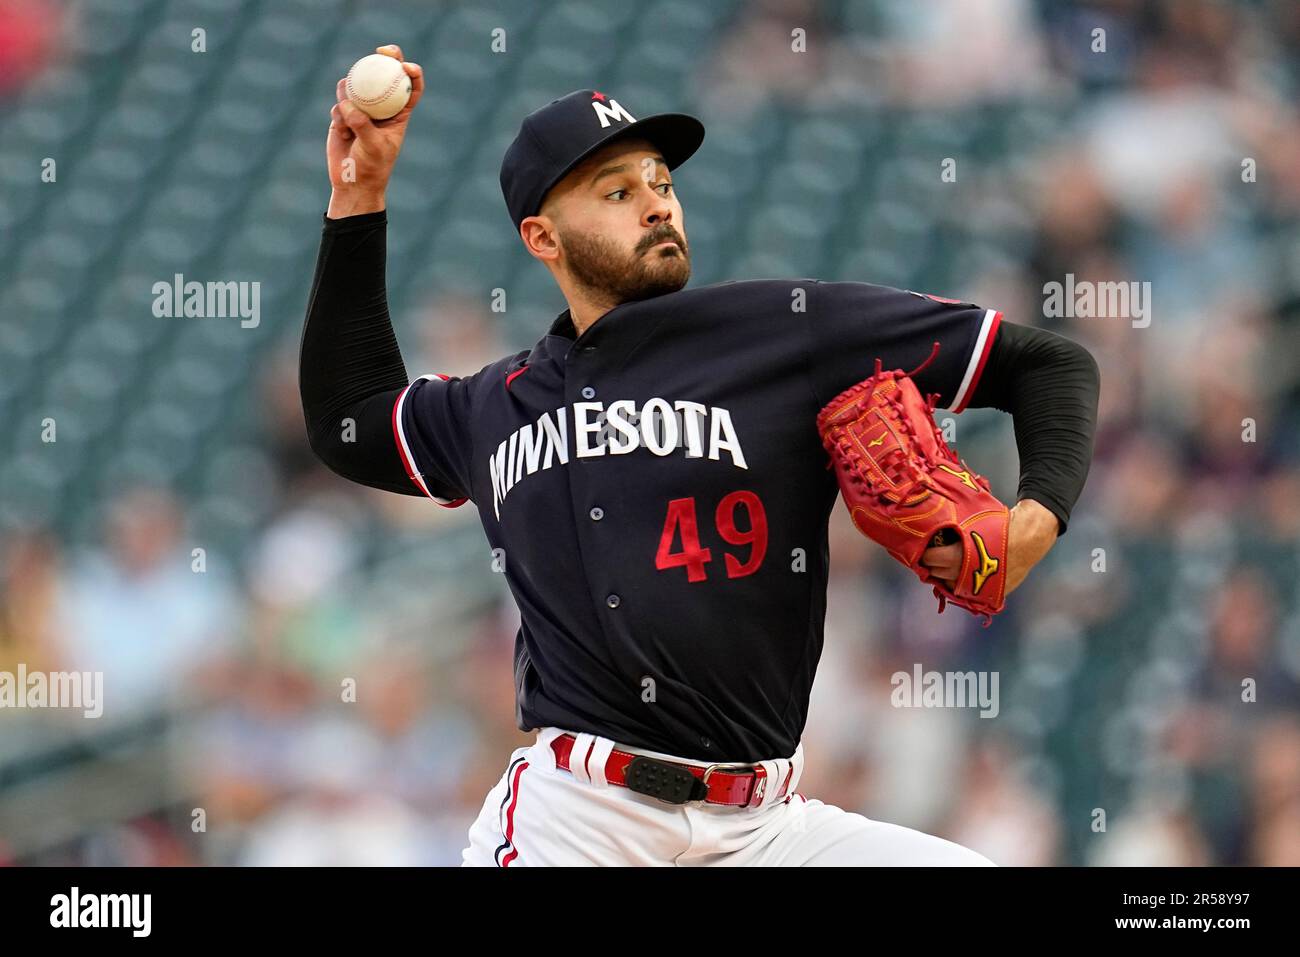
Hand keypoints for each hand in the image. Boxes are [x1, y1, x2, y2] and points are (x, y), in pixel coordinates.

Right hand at [326, 44, 424, 217]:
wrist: (352, 182)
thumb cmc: (371, 167)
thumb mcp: (372, 146)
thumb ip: (362, 125)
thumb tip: (348, 105)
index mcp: (399, 114)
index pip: (411, 88)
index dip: (412, 73)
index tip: (406, 66)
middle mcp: (382, 108)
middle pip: (386, 75)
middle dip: (387, 57)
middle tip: (381, 50)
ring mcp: (362, 109)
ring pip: (358, 86)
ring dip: (352, 91)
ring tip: (349, 111)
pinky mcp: (343, 114)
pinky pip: (340, 103)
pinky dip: (339, 113)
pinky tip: (342, 129)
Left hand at [920, 499, 1059, 594]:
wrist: (1030, 537)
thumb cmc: (1000, 524)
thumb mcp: (971, 520)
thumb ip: (951, 527)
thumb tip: (930, 523)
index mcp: (958, 558)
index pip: (930, 559)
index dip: (926, 553)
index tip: (926, 547)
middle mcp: (965, 576)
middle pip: (938, 574)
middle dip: (934, 565)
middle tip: (935, 555)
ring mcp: (979, 588)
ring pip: (952, 586)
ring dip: (948, 576)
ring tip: (950, 563)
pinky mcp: (992, 593)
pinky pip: (970, 593)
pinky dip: (966, 584)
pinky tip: (966, 572)